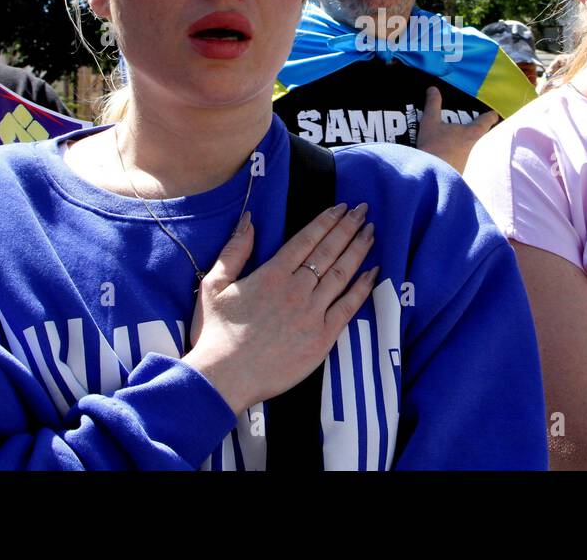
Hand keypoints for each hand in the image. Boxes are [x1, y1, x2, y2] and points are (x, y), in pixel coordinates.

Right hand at [185, 203, 378, 412]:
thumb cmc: (215, 334)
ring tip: (371, 232)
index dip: (327, 221)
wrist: (224, 378)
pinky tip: (373, 273)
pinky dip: (362, 288)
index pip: (307, 239)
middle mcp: (296, 289)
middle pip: (329, 251)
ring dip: (358, 250)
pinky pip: (348, 307)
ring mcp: (312, 313)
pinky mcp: (322, 338)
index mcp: (272, 274)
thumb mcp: (214, 285)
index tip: (342, 207)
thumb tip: (249, 220)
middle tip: (364, 211)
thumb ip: (234, 251)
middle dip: (348, 228)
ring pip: (342, 274)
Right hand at [415, 86, 498, 172]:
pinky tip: (439, 155)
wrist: (429, 176)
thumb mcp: (430, 122)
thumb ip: (433, 104)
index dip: (490, 117)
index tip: (494, 114)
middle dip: (472, 131)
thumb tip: (433, 88)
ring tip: (448, 139)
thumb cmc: (434, 145)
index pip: (485, 122)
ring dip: (458, 145)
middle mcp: (471, 148)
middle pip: (475, 137)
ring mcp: (464, 163)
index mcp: (470, 134)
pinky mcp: (455, 173)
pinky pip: (454, 162)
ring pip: (464, 150)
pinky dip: (449, 156)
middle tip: (467, 125)